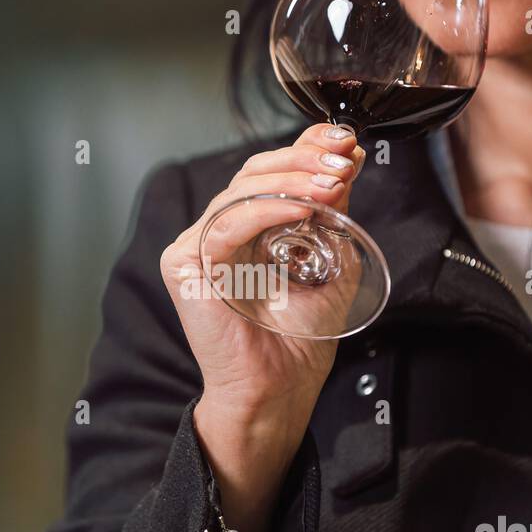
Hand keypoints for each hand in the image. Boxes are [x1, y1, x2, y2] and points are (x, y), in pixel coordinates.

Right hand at [159, 123, 364, 531]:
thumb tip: (348, 161)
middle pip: (255, 172)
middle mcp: (220, 230)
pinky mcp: (183, 263)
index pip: (273, 171)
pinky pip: (225, 224)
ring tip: (333, 182)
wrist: (280, 389)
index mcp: (250, 226)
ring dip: (293, 181)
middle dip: (304, 159)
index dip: (306, 148)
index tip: (346, 142)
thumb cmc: (300, 338)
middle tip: (343, 158)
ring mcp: (197, 245)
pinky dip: (265, 210)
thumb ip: (333, 211)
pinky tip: (302, 209)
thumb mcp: (332, 260)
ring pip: (241, 190)